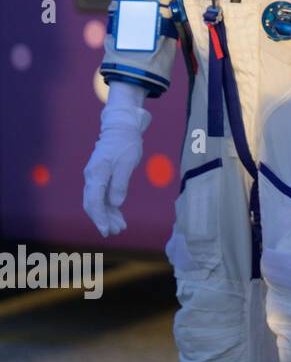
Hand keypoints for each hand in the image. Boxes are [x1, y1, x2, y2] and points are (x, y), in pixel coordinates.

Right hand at [83, 82, 149, 238]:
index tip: (106, 230)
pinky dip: (110, 207)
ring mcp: (95, 178)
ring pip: (98, 202)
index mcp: (97, 173)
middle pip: (93, 204)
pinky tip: (118, 216)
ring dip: (108, 215)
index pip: (94, 201)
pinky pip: (102, 196)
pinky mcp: (101, 178)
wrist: (121, 129)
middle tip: (116, 232)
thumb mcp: (127, 162)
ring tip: (120, 227)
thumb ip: (120, 183)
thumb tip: (115, 203)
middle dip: (103, 220)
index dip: (99, 218)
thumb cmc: (126, 143)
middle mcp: (92, 177)